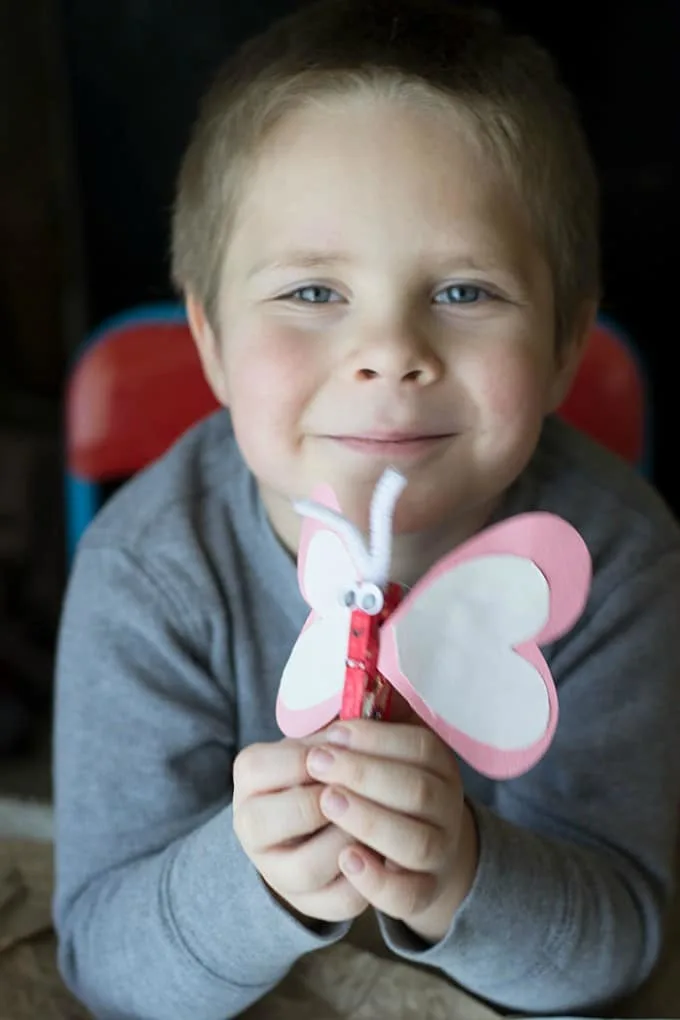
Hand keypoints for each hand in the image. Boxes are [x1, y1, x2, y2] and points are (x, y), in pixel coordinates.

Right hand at [232, 735, 367, 923]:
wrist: (329, 818)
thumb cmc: (330, 767)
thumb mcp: (324, 742)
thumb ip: (334, 736)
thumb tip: (361, 728)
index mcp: (250, 777)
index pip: (263, 767)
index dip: (312, 758)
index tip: (346, 747)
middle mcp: (250, 828)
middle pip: (279, 818)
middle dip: (331, 800)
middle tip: (362, 789)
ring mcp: (277, 872)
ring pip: (309, 866)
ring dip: (352, 838)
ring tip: (381, 817)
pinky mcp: (311, 903)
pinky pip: (340, 900)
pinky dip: (371, 876)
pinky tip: (389, 850)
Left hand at [305, 720, 478, 942]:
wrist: (414, 853)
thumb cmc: (384, 787)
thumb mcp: (385, 750)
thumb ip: (373, 722)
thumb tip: (358, 680)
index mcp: (441, 766)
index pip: (420, 747)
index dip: (377, 739)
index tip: (334, 733)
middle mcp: (449, 808)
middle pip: (418, 792)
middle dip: (365, 774)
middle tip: (318, 762)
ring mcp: (440, 854)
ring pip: (416, 842)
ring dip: (369, 819)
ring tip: (326, 800)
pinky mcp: (422, 893)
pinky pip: (408, 894)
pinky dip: (378, 879)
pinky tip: (346, 859)